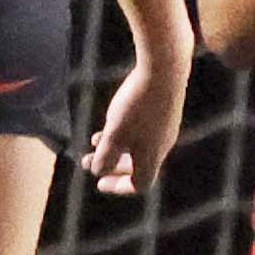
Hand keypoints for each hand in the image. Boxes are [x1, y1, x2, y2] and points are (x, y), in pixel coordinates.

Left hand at [81, 32, 189, 197]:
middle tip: (88, 163)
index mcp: (153, 156)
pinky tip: (111, 120)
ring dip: (116, 148)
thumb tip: (98, 171)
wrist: (164, 67)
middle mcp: (163, 145)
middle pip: (139, 166)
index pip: (139, 184)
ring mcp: (166, 126)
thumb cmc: (137, 104)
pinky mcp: (165, 109)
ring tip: (94, 141)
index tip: (99, 182)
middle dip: (111, 167)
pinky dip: (126, 132)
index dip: (118, 187)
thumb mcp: (114, 134)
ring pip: (139, 146)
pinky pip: (144, 130)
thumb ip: (105, 156)